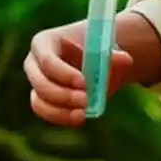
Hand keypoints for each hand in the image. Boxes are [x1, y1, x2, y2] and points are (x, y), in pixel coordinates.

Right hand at [24, 13, 160, 125]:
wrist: (92, 59)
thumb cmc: (95, 50)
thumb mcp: (104, 49)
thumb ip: (113, 54)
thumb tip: (125, 59)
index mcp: (45, 42)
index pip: (47, 60)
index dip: (63, 74)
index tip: (84, 83)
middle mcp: (34, 63)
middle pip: (40, 83)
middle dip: (62, 94)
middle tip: (85, 100)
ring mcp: (36, 83)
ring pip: (39, 101)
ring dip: (60, 110)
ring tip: (82, 114)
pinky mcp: (41, 99)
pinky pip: (44, 111)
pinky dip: (61, 117)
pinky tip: (79, 118)